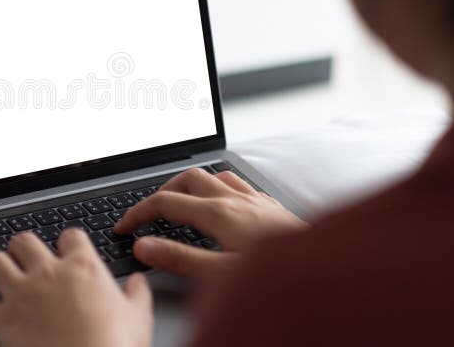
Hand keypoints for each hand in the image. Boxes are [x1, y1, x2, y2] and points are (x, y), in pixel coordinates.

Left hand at [0, 229, 152, 346]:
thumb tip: (137, 283)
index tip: (67, 248)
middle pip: (26, 240)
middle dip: (22, 246)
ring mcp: (21, 295)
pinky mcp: (0, 321)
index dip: (67, 241)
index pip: (71, 236)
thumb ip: (137, 295)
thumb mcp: (138, 319)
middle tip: (22, 255)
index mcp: (83, 268)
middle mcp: (48, 273)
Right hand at [115, 167, 306, 278]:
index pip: (166, 202)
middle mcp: (237, 200)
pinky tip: (227, 201)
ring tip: (182, 199)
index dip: (139, 212)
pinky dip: (222, 187)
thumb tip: (144, 247)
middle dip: (163, 189)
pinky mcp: (273, 207)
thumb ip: (180, 259)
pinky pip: (241, 184)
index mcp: (219, 213)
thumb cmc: (280, 277)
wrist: (328, 274)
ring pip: (217, 175)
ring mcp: (257, 201)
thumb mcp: (221, 275)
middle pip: (189, 177)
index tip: (125, 226)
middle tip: (149, 210)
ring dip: (194, 183)